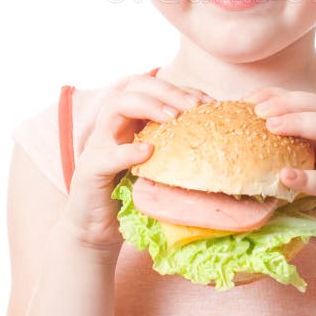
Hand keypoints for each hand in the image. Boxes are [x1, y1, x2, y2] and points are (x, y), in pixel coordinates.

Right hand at [60, 73, 207, 254]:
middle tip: (193, 105)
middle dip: (167, 90)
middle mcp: (113, 125)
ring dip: (148, 106)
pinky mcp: (89, 171)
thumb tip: (226, 142)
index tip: (210, 102)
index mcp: (131, 119)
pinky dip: (127, 151)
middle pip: (134, 86)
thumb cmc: (133, 194)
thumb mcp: (160, 166)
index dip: (182, 89)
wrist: (97, 230)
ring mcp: (98, 145)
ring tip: (173, 117)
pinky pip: (106, 155)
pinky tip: (147, 152)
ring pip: (115, 106)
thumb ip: (179, 149)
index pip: (155, 88)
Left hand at [244, 87, 315, 268]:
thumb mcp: (296, 175)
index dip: (277, 95)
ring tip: (272, 126)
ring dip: (300, 122)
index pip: (305, 101)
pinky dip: (307, 176)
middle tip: (258, 110)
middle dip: (288, 102)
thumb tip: (233, 144)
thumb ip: (278, 158)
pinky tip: (285, 176)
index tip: (248, 99)